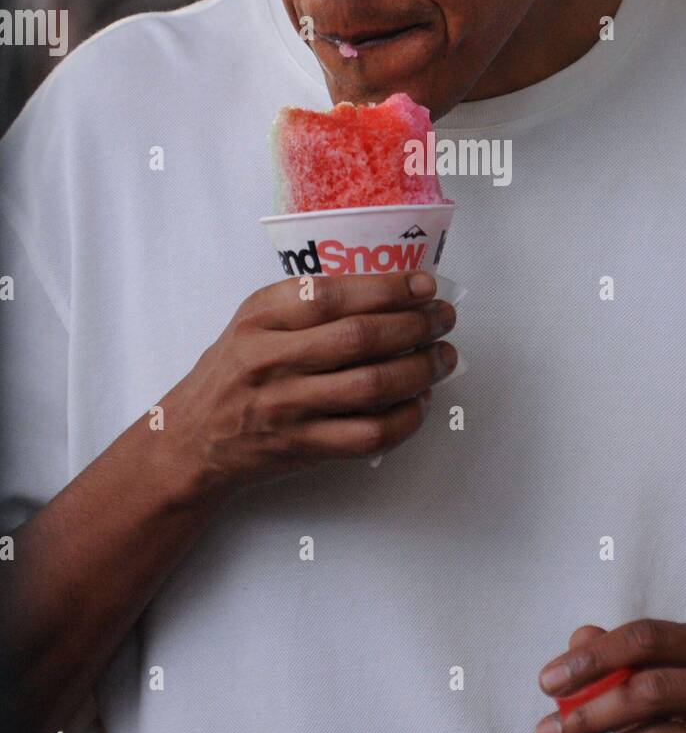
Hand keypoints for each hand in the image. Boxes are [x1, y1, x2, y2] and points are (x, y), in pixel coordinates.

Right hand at [159, 270, 456, 498]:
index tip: (424, 285)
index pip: (333, 295)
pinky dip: (405, 418)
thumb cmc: (235, 369)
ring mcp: (289, 408)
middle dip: (416, 324)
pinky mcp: (304, 447)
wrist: (193, 438)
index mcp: (262, 319)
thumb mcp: (254, 319)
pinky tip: (420, 400)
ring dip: (420, 369)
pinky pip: (369, 435)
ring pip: (371, 386)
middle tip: (444, 317)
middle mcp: (273, 360)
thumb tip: (390, 289)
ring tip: (444, 356)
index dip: (388, 288)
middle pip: (360, 338)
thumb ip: (307, 301)